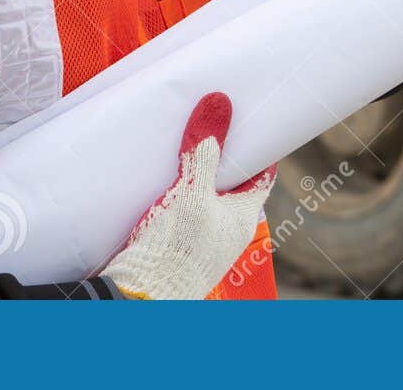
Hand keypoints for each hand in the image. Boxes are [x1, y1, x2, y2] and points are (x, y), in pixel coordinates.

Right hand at [100, 92, 274, 299]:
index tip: (253, 121)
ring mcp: (204, 240)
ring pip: (207, 198)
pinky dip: (180, 194)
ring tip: (185, 146)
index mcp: (244, 216)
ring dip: (198, 175)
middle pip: (233, 184)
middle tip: (212, 126)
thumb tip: (219, 103)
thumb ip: (204, 150)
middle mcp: (229, 230)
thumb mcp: (191, 192)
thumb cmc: (176, 250)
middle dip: (223, 157)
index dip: (258, 146)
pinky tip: (163, 183)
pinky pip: (186, 212)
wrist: (141, 298)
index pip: (261, 174)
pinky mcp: (179, 247)